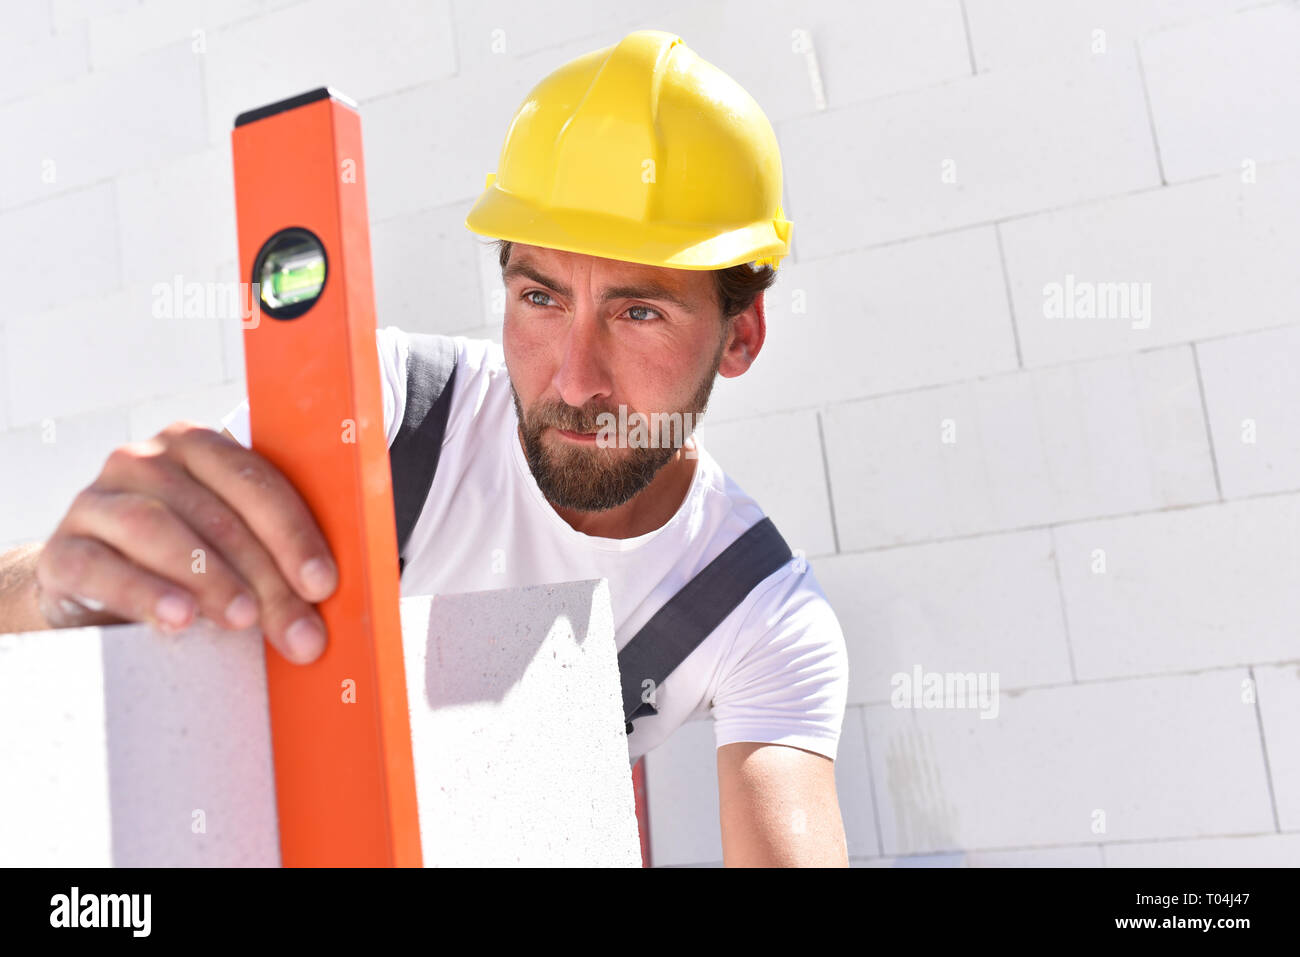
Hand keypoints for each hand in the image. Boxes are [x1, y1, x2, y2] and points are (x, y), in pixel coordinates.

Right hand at [34, 421, 337, 663]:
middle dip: (265, 576)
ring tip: (242, 618)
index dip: (293, 533)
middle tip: (296, 628)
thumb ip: (276, 558)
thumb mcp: (233, 550)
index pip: (254, 480)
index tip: (323, 584)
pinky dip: (145, 593)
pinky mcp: (62, 550)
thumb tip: (324, 610)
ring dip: (208, 577)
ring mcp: (96, 502)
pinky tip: (179, 618)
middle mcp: (143, 461)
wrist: (93, 590)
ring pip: (157, 527)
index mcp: (197, 449)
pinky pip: (101, 566)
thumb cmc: (186, 565)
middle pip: (215, 513)